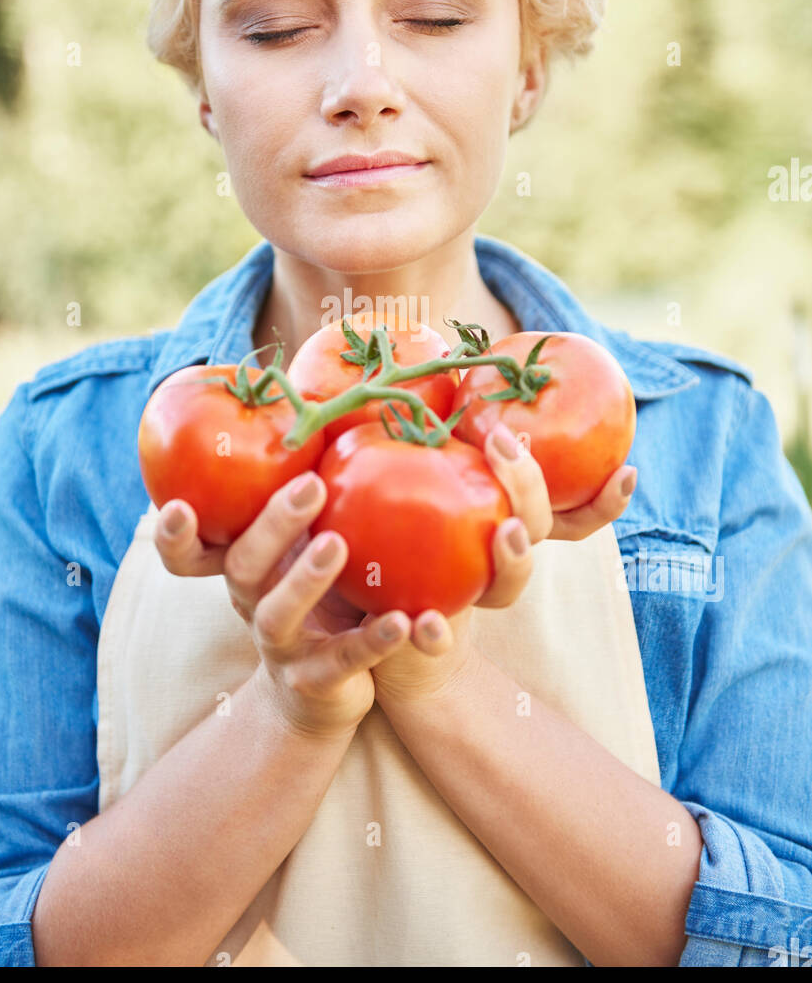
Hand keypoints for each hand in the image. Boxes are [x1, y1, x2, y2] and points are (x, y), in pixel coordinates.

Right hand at [153, 473, 414, 740]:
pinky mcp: (317, 682)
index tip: (175, 504)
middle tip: (309, 484)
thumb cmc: (321, 594)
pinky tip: (404, 621)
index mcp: (245, 567)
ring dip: (306, 578)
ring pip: (280, 614)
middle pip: (243, 567)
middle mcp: (252, 604)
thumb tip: (331, 406)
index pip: (193, 550)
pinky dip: (373, 640)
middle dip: (271, 525)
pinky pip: (344, 659)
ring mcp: (280, 647)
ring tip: (337, 545)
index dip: (175, 534)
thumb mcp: (306, 544)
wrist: (324, 696)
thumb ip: (310, 494)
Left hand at [370, 420, 637, 705]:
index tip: (626, 470)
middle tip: (505, 443)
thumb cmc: (386, 520)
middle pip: (538, 530)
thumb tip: (454, 347)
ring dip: (513, 559)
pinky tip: (424, 623)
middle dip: (531, 490)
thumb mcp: (410, 460)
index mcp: (506, 523)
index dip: (604, 501)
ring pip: (507, 587)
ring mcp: (466, 594)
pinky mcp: (422, 629)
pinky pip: (435, 636)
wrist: (357, 610)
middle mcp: (496, 560)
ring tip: (505, 534)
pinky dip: (436, 633)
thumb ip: (436, 418)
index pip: (570, 516)